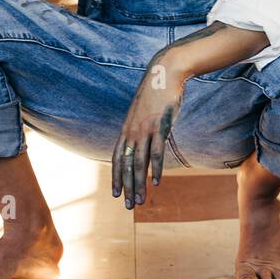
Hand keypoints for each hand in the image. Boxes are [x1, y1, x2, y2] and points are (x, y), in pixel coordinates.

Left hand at [111, 53, 188, 208]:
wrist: (163, 73)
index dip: (116, 177)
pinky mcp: (159, 126)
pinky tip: (156, 182)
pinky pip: (156, 152)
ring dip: (139, 184)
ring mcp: (144, 129)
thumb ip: (142, 126)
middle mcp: (132, 131)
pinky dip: (155, 169)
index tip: (116, 194)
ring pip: (139, 163)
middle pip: (126, 165)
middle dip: (126, 187)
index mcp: (127, 128)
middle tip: (128, 206)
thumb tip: (143, 138)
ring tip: (140, 201)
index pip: (117, 158)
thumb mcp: (144, 111)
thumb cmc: (155, 93)